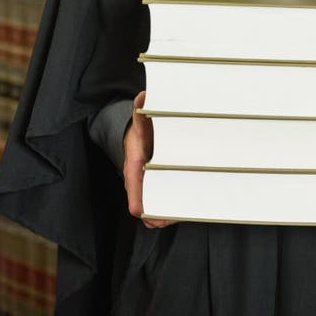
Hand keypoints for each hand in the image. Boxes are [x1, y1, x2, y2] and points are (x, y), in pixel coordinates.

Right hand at [123, 90, 171, 228]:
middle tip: (172, 218)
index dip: (141, 203)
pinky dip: (169, 209)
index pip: (132, 189)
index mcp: (133, 165)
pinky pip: (159, 203)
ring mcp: (146, 185)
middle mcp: (138, 179)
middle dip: (156, 215)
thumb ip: (142, 110)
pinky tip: (183, 209)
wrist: (140, 135)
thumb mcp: (142, 120)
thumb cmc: (142, 131)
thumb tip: (142, 97)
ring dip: (165, 215)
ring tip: (181, 216)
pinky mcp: (156, 187)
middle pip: (143, 206)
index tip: (149, 212)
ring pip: (152, 208)